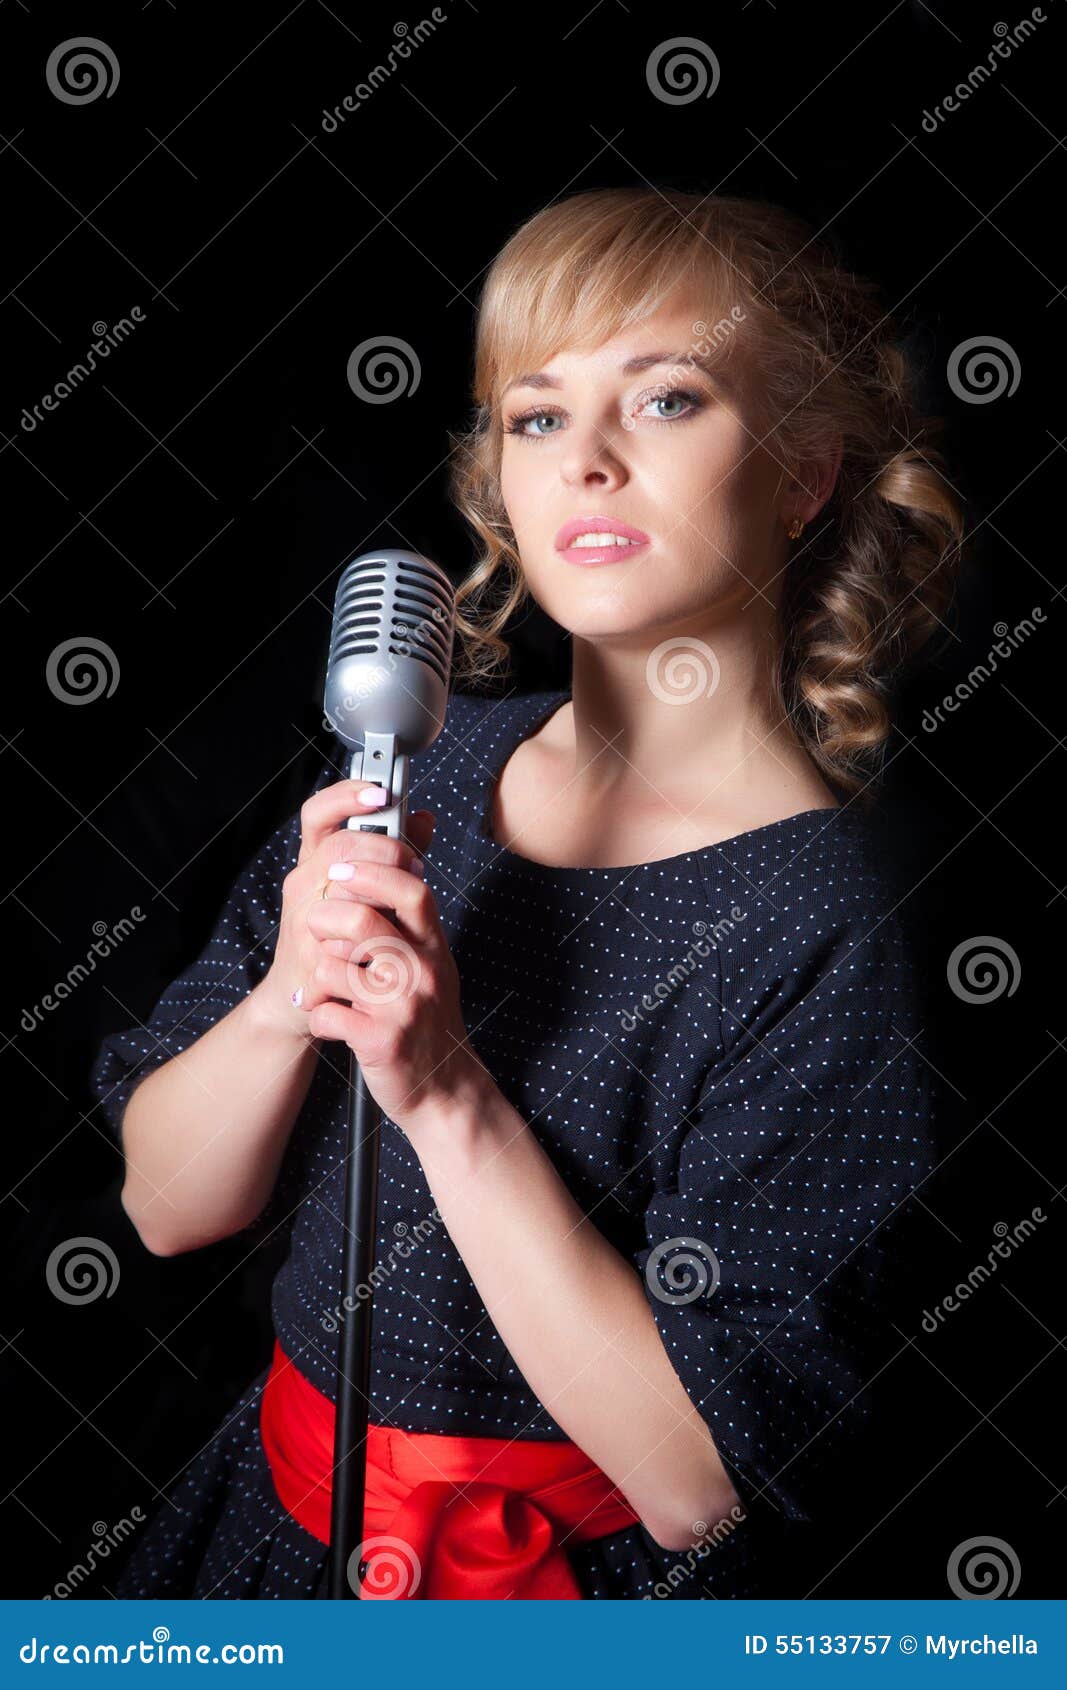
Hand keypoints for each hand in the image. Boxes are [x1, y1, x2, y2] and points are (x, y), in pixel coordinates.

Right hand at [257, 777, 432, 1043]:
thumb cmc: (338, 939)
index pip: (320, 814)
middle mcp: (305, 884)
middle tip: (413, 861)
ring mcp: (304, 918)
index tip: (381, 792)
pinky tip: (391, 932)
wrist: (302, 999)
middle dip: (384, 847)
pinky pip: (343, 933)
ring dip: (382, 887)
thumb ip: (393, 853)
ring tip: (406, 897)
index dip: (346, 796)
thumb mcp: (365, 890)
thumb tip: (422, 819)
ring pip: (342, 886)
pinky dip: (373, 929)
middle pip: (341, 845)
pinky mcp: (311, 955)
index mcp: (316, 862)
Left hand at [280, 785, 486, 1136]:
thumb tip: (419, 827)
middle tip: (315, 923)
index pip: (411, 888)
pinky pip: (327, 1013)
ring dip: (319, 973)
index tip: (341, 869)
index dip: (371, 871)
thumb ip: (416, 904)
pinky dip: (318, 1015)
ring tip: (325, 982)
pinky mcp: (380, 1041)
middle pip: (365, 920)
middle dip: (327, 916)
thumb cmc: (427, 1017)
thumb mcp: (434, 957)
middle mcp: (422, 970)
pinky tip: (329, 1019)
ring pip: (335, 966)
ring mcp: (402, 1006)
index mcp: (432, 945)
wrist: (444, 1088)